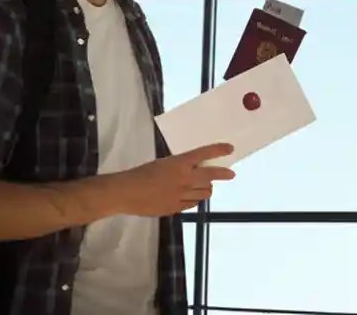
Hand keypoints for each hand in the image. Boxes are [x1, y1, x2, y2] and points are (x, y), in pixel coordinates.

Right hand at [110, 143, 236, 216]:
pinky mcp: (176, 208)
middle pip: (211, 176)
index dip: (219, 150)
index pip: (204, 154)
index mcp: (179, 163)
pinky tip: (193, 197)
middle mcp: (184, 179)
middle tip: (230, 174)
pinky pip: (193, 203)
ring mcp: (181, 195)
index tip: (230, 149)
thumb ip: (179, 166)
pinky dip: (196, 199)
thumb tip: (192, 169)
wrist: (126, 193)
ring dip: (208, 187)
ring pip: (205, 192)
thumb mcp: (163, 163)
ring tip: (207, 186)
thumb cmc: (141, 174)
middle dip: (223, 174)